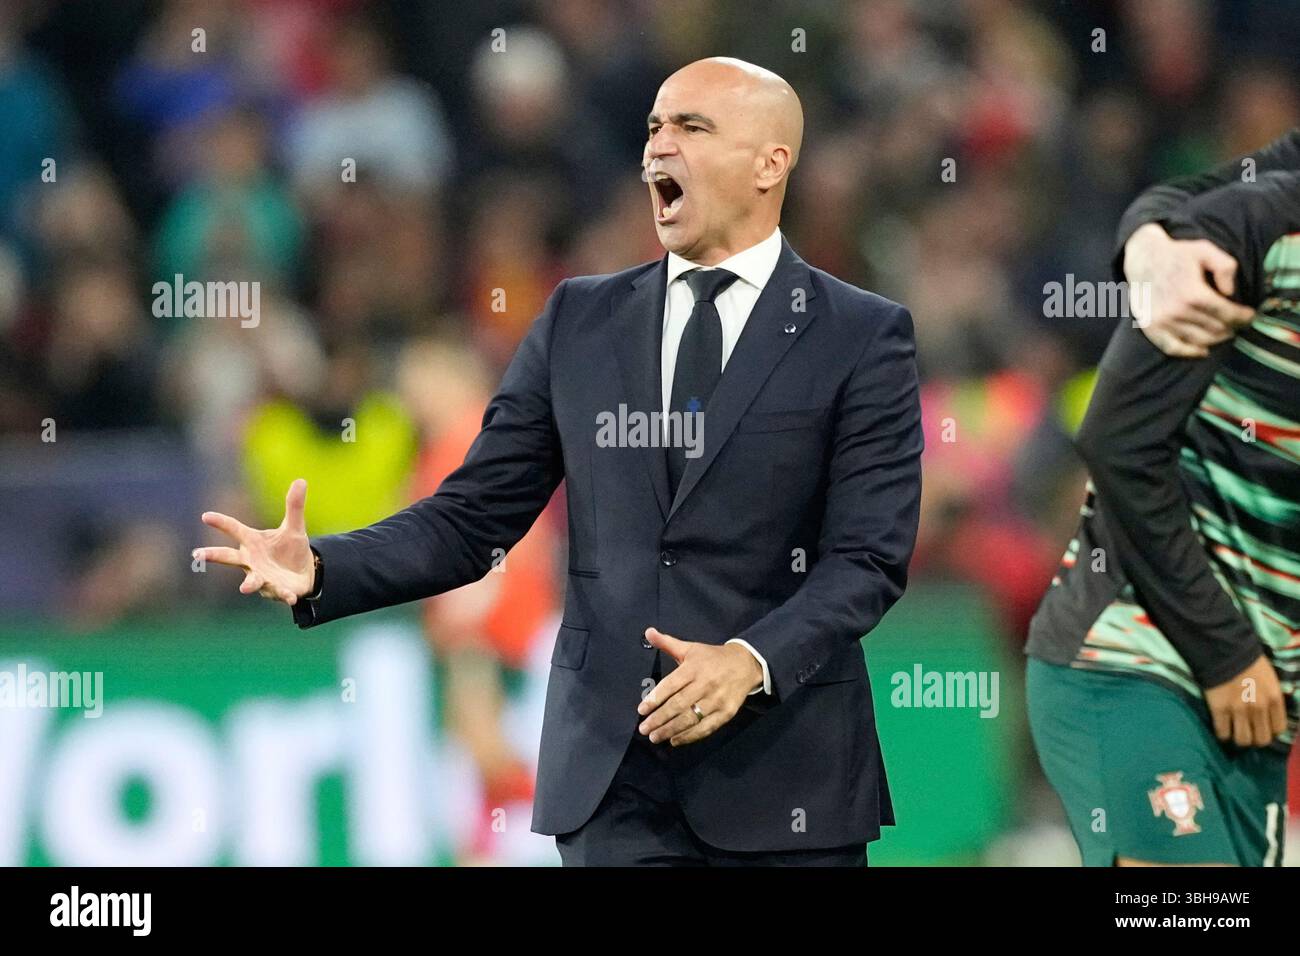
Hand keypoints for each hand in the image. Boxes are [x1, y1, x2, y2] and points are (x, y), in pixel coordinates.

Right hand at [194, 479, 314, 604]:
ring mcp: (261, 576)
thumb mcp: (294, 527)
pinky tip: (291, 597)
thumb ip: (294, 506)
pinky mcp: (276, 589)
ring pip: (251, 580)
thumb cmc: (290, 549)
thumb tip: (301, 480)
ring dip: (249, 583)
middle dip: (214, 555)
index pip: (235, 529)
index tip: (206, 516)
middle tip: (197, 554)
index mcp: (253, 542)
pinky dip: (284, 595)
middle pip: (229, 557)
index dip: (221, 522)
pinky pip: (279, 592)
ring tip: (244, 588)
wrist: (303, 573)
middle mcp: (251, 560)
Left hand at [636, 627, 762, 746]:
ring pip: (690, 719)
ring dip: (670, 730)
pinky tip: (675, 740)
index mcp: (694, 668)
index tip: (642, 710)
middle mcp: (704, 684)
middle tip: (644, 729)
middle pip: (678, 705)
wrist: (746, 664)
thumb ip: (667, 643)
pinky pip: (705, 728)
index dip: (655, 698)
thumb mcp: (690, 648)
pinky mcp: (726, 713)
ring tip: (655, 737)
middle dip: (659, 719)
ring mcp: (716, 700)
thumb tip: (647, 631)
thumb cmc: (712, 658)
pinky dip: (689, 736)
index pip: (671, 685)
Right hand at [1124, 223, 1254, 356]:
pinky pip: (1173, 348)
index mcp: (1192, 293)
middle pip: (1216, 329)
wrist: (1143, 259)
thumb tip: (1229, 292)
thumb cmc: (1178, 254)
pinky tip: (1203, 351)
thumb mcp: (1206, 250)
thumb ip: (1225, 267)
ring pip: (1199, 340)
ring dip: (1216, 339)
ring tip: (1224, 332)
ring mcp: (1162, 322)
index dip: (1243, 317)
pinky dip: (1190, 352)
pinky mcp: (1151, 328)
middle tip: (1238, 323)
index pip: (1227, 314)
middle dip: (1232, 327)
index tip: (1250, 315)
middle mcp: (1177, 312)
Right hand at [1204, 653, 1287, 747]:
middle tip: (1248, 731)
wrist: (1223, 650)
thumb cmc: (1248, 662)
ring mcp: (1238, 710)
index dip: (1270, 731)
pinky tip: (1222, 727)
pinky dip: (1222, 733)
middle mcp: (1259, 708)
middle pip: (1261, 740)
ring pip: (1242, 740)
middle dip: (1254, 738)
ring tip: (1234, 731)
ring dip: (1238, 738)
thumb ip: (1272, 699)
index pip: (1278, 730)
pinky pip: (1222, 733)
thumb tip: (1269, 714)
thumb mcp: (1270, 679)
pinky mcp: (1219, 709)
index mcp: (1274, 699)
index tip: (1262, 727)